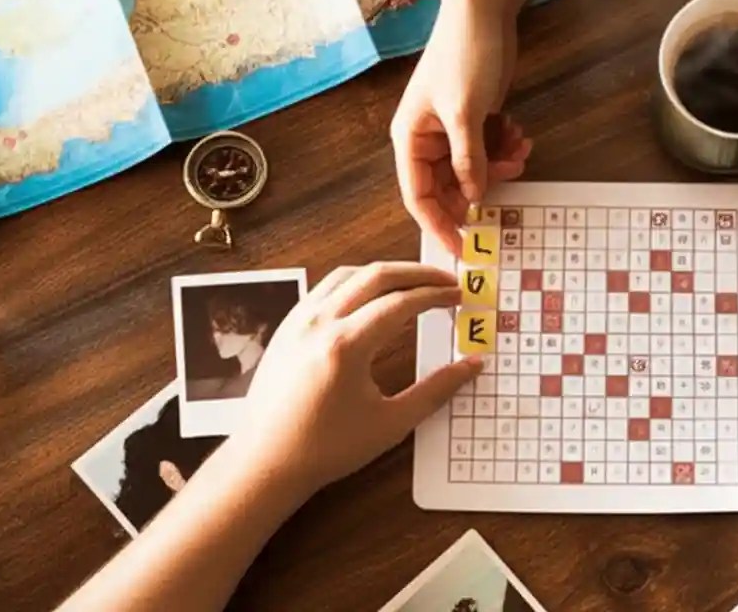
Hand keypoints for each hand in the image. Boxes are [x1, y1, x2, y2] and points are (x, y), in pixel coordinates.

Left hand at [230, 263, 481, 494]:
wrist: (266, 462)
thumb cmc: (327, 448)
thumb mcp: (391, 423)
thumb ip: (436, 390)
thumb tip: (471, 366)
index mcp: (346, 344)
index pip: (401, 301)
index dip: (436, 294)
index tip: (459, 295)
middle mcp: (319, 322)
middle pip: (376, 275)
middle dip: (417, 273)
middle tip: (445, 280)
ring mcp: (298, 320)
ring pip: (347, 275)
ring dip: (384, 273)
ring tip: (412, 284)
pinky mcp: (286, 327)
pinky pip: (325, 289)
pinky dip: (355, 283)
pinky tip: (370, 300)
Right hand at [391, 0, 532, 255]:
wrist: (485, 12)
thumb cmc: (464, 56)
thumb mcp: (466, 112)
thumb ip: (468, 160)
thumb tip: (474, 198)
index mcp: (410, 139)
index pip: (417, 198)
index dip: (439, 225)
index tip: (463, 249)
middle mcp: (426, 140)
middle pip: (449, 189)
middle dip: (479, 189)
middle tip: (507, 189)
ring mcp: (451, 132)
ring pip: (473, 171)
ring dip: (499, 166)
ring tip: (519, 147)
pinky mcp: (475, 122)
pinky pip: (488, 152)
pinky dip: (505, 149)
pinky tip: (520, 134)